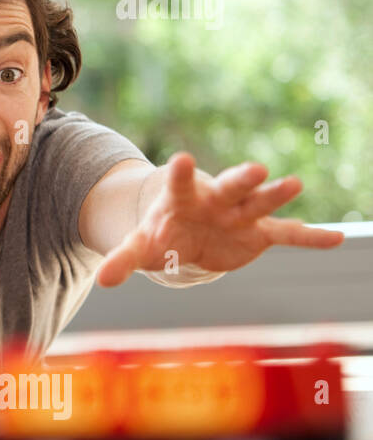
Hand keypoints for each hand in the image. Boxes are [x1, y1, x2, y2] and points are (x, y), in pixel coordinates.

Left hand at [96, 152, 343, 287]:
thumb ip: (124, 259)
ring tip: (294, 184)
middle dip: (242, 180)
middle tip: (256, 170)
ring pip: (260, 203)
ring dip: (275, 196)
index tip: (182, 159)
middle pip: (229, 188)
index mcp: (182, 200)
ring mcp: (239, 215)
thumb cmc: (162, 232)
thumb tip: (103, 280)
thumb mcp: (141, 246)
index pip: (179, 185)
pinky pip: (288, 235)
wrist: (187, 232)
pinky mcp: (259, 233)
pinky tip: (337, 240)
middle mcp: (215, 201)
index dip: (181, 175)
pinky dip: (310, 238)